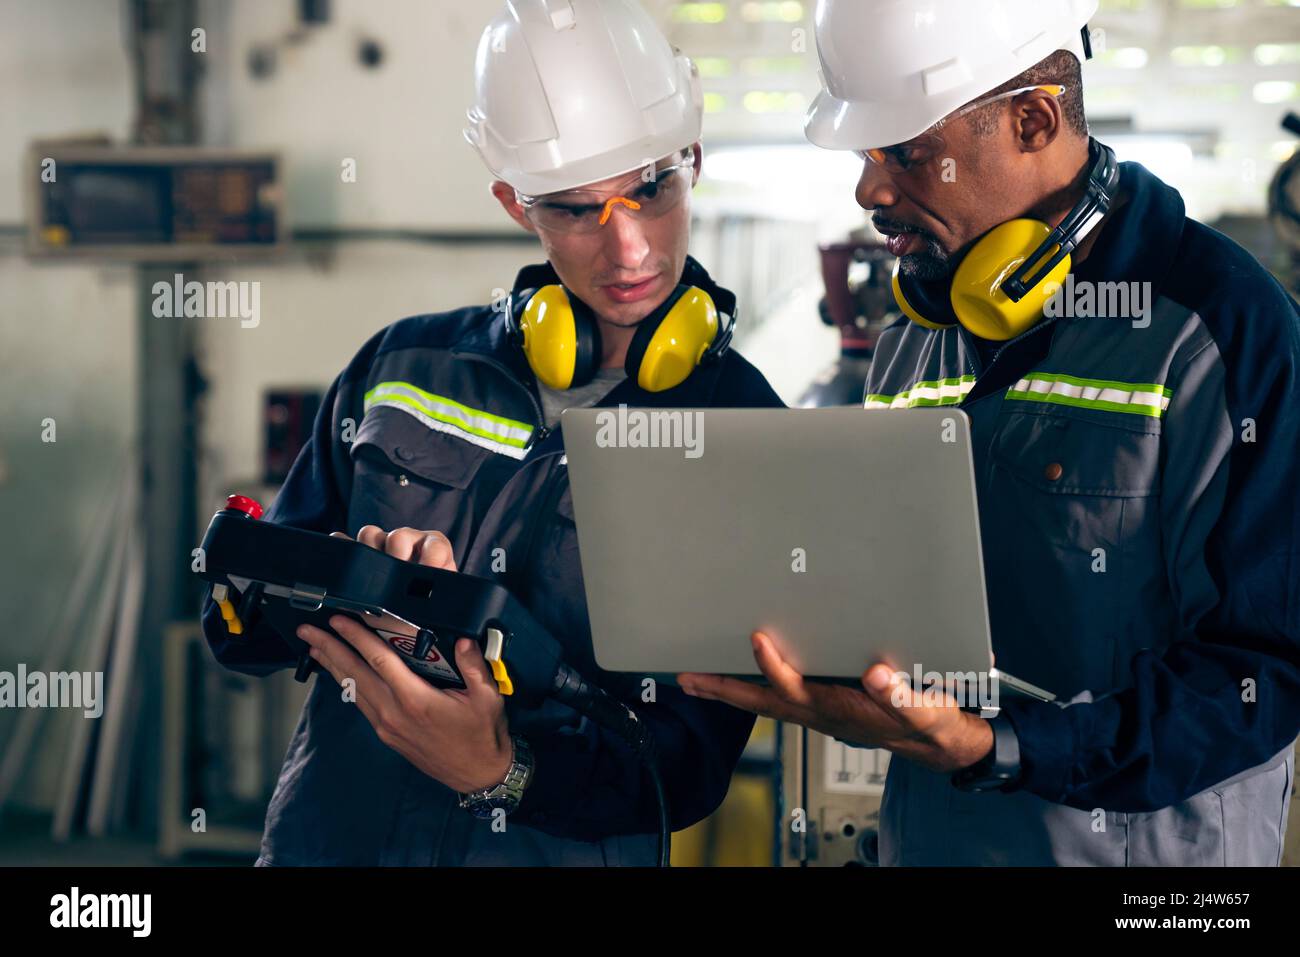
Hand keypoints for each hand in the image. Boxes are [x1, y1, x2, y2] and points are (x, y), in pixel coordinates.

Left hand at [296, 526, 510, 792]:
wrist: (478, 775)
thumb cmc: (482, 736)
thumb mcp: (487, 697)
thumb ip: (474, 666)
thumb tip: (464, 640)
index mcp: (415, 699)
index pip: (378, 659)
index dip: (356, 636)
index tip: (338, 620)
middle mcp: (394, 712)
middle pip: (353, 673)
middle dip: (328, 649)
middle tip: (307, 630)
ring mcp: (387, 725)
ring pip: (352, 689)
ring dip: (332, 666)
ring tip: (315, 648)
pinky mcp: (388, 734)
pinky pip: (361, 703)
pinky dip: (347, 684)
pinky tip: (341, 674)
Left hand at [677, 632, 993, 772]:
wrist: (942, 742)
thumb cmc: (931, 724)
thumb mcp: (927, 711)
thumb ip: (903, 696)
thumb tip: (876, 675)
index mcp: (840, 709)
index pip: (795, 688)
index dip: (773, 666)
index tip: (757, 638)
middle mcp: (821, 712)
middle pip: (761, 701)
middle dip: (722, 689)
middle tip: (686, 678)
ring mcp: (819, 711)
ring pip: (765, 701)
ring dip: (730, 690)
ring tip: (697, 677)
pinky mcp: (824, 704)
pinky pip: (778, 697)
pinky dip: (753, 688)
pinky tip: (740, 677)